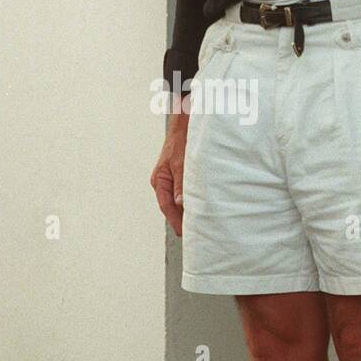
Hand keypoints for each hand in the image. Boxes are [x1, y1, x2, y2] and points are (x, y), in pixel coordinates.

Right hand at [150, 112, 188, 235]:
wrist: (185, 126)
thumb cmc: (181, 142)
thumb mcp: (181, 164)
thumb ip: (181, 184)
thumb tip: (180, 204)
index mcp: (160, 180)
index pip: (166, 206)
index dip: (175, 221)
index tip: (183, 233)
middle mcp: (164, 182)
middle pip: (172, 207)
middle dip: (181, 220)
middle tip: (194, 234)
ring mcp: (172, 180)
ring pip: (178, 201)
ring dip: (187, 212)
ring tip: (198, 225)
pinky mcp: (181, 177)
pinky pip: (184, 194)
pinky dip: (191, 202)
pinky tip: (200, 208)